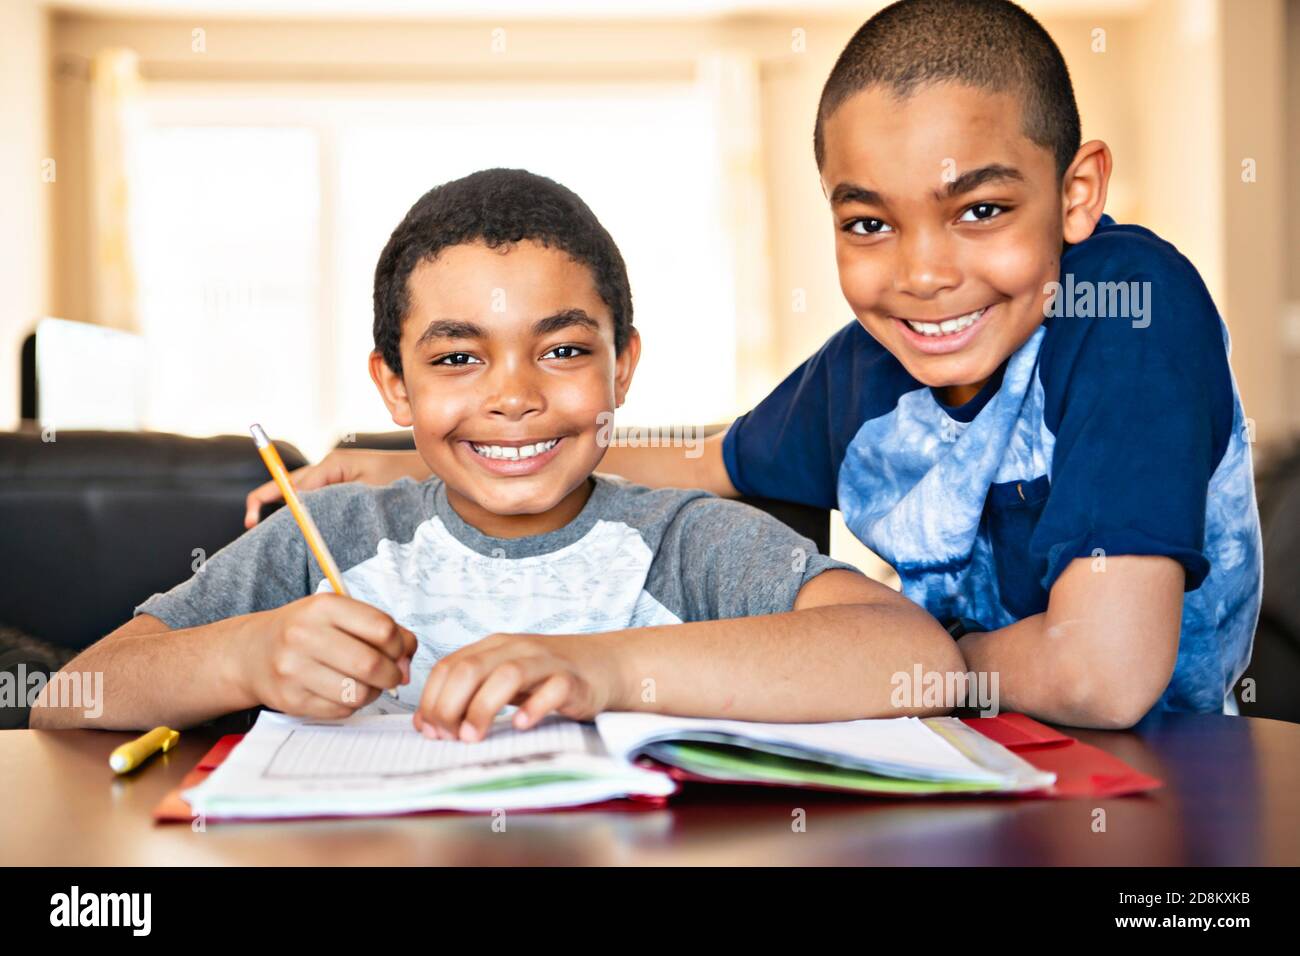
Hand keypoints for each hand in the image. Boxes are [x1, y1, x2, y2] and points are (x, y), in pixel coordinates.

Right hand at [240, 593, 417, 718]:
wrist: (251, 652)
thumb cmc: (305, 630)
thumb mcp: (338, 614)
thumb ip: (378, 630)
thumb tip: (407, 662)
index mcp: (323, 607)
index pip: (382, 628)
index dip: (401, 644)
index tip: (400, 651)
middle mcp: (304, 635)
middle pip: (371, 664)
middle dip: (392, 674)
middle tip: (393, 675)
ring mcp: (294, 669)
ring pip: (358, 692)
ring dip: (374, 692)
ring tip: (367, 683)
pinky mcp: (291, 699)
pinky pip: (341, 710)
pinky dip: (352, 704)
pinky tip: (344, 691)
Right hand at [244, 448, 431, 527]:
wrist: (430, 476)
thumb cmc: (403, 482)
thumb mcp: (365, 492)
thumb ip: (332, 496)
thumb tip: (299, 505)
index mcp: (332, 465)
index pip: (289, 484)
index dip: (266, 500)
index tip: (252, 521)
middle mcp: (330, 469)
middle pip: (287, 485)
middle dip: (264, 502)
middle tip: (249, 525)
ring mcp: (337, 478)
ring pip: (299, 494)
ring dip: (283, 509)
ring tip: (263, 531)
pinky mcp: (345, 489)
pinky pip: (316, 500)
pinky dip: (303, 512)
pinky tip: (298, 532)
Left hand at [413, 633, 624, 741]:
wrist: (604, 665)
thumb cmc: (547, 677)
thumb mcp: (503, 680)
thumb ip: (468, 695)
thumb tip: (426, 723)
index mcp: (494, 647)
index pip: (449, 666)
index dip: (432, 700)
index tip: (430, 731)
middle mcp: (516, 649)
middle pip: (470, 669)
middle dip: (450, 706)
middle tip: (449, 737)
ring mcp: (546, 662)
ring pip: (507, 675)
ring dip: (483, 707)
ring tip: (473, 737)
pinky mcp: (573, 681)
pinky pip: (552, 689)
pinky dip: (534, 707)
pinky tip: (522, 725)